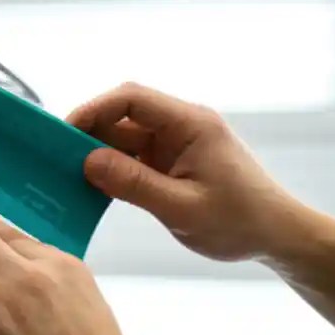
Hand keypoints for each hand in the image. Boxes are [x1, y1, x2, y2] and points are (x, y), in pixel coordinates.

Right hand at [68, 83, 306, 261]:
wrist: (276, 235)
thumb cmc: (238, 221)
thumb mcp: (181, 207)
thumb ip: (134, 183)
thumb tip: (88, 161)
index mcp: (190, 124)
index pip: (132, 98)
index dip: (94, 109)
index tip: (64, 132)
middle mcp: (182, 126)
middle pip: (124, 115)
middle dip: (90, 133)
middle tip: (57, 158)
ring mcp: (177, 144)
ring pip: (126, 137)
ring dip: (99, 154)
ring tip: (68, 175)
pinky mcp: (174, 163)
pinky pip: (135, 157)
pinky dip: (114, 170)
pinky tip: (94, 188)